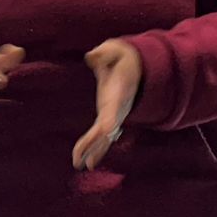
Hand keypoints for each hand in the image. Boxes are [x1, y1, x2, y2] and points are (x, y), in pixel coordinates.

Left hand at [74, 39, 141, 170]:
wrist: (134, 67)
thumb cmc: (122, 58)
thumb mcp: (114, 51)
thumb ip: (103, 54)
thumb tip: (91, 56)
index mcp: (119, 94)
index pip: (114, 110)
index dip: (110, 120)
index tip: (106, 130)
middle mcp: (118, 109)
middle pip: (107, 131)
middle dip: (96, 145)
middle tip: (84, 161)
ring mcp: (114, 115)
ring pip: (104, 138)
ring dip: (93, 151)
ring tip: (81, 166)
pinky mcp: (108, 117)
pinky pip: (101, 136)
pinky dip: (93, 148)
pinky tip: (85, 162)